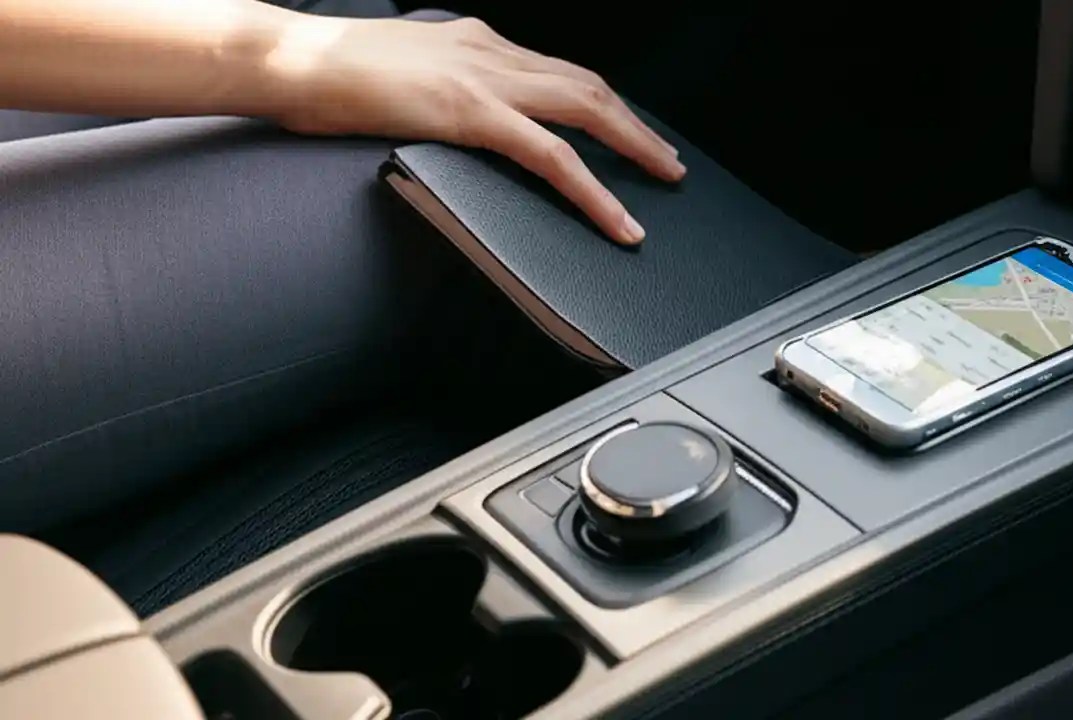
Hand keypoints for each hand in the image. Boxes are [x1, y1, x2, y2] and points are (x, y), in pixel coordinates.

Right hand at [266, 14, 684, 244]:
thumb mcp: (398, 71)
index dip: (599, 100)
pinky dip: (593, 190)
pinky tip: (616, 220)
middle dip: (633, 123)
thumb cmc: (325, 71)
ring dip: (633, 147)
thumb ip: (435, 85)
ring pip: (585, 111)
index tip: (624, 125)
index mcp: (473, 39)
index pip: (556, 70)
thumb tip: (446, 108)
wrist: (286, 57)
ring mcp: (484, 76)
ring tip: (664, 180)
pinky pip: (551, 155)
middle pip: (587, 85)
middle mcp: (489, 49)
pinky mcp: (471, 111)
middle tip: (665, 159)